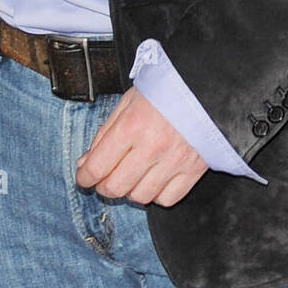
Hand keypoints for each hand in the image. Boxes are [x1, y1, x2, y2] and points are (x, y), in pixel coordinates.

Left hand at [75, 87, 206, 206]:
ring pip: (140, 197)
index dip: (84, 177)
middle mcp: (152, 146)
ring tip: (130, 176)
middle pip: (116, 187)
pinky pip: (167, 199)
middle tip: (104, 178)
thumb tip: (86, 163)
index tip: (83, 178)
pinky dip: (156, 194)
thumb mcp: (127, 102)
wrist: (204, 89)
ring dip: (129, 190)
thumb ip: (104, 134)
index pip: (98, 166)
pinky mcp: (193, 171)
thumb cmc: (163, 91)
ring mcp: (174, 161)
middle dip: (103, 187)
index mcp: (131, 125)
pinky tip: (153, 179)